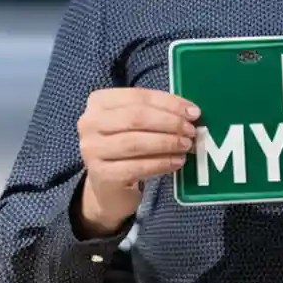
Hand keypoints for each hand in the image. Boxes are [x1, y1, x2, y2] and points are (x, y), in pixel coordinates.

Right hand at [75, 88, 199, 235]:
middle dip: (169, 123)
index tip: (193, 111)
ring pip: (136, 143)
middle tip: (191, 131)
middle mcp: (89, 123)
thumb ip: (157, 113)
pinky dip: (162, 163)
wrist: (107, 186)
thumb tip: (190, 113)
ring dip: (167, 143)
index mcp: (98, 102)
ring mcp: (92, 150)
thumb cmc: (126, 147)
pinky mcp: (101, 175)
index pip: (138, 96)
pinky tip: (177, 161)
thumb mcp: (136, 124)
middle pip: (136, 118)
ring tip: (187, 146)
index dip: (169, 103)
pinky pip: (137, 167)